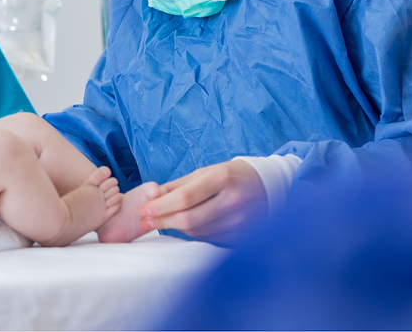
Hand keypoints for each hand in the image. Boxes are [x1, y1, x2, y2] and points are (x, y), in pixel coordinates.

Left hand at [138, 160, 267, 243]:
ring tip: (164, 220)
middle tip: (145, 221)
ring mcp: (239, 222)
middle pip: (189, 219)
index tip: (144, 210)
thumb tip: (151, 196)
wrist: (268, 187)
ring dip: (176, 227)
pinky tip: (186, 225)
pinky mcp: (241, 237)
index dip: (161, 206)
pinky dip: (193, 233)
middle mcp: (233, 201)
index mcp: (222, 179)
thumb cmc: (231, 176)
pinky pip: (208, 239)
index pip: (185, 198)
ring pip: (196, 232)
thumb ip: (178, 185)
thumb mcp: (206, 172)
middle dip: (163, 221)